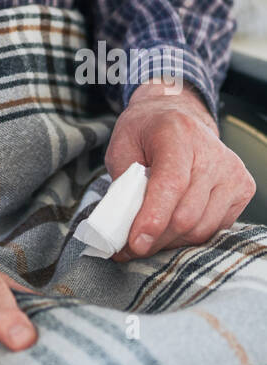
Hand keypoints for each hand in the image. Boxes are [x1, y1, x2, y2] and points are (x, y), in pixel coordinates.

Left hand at [105, 81, 255, 258]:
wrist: (175, 117)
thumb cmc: (145, 134)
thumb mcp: (121, 149)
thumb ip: (124, 186)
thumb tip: (124, 228)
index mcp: (177, 133)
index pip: (171, 183)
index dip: (153, 217)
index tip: (135, 243)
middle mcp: (211, 151)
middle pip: (187, 214)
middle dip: (155, 238)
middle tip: (129, 247)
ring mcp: (231, 170)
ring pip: (201, 228)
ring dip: (170, 241)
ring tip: (148, 237)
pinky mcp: (242, 187)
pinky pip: (214, 228)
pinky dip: (188, 236)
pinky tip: (170, 226)